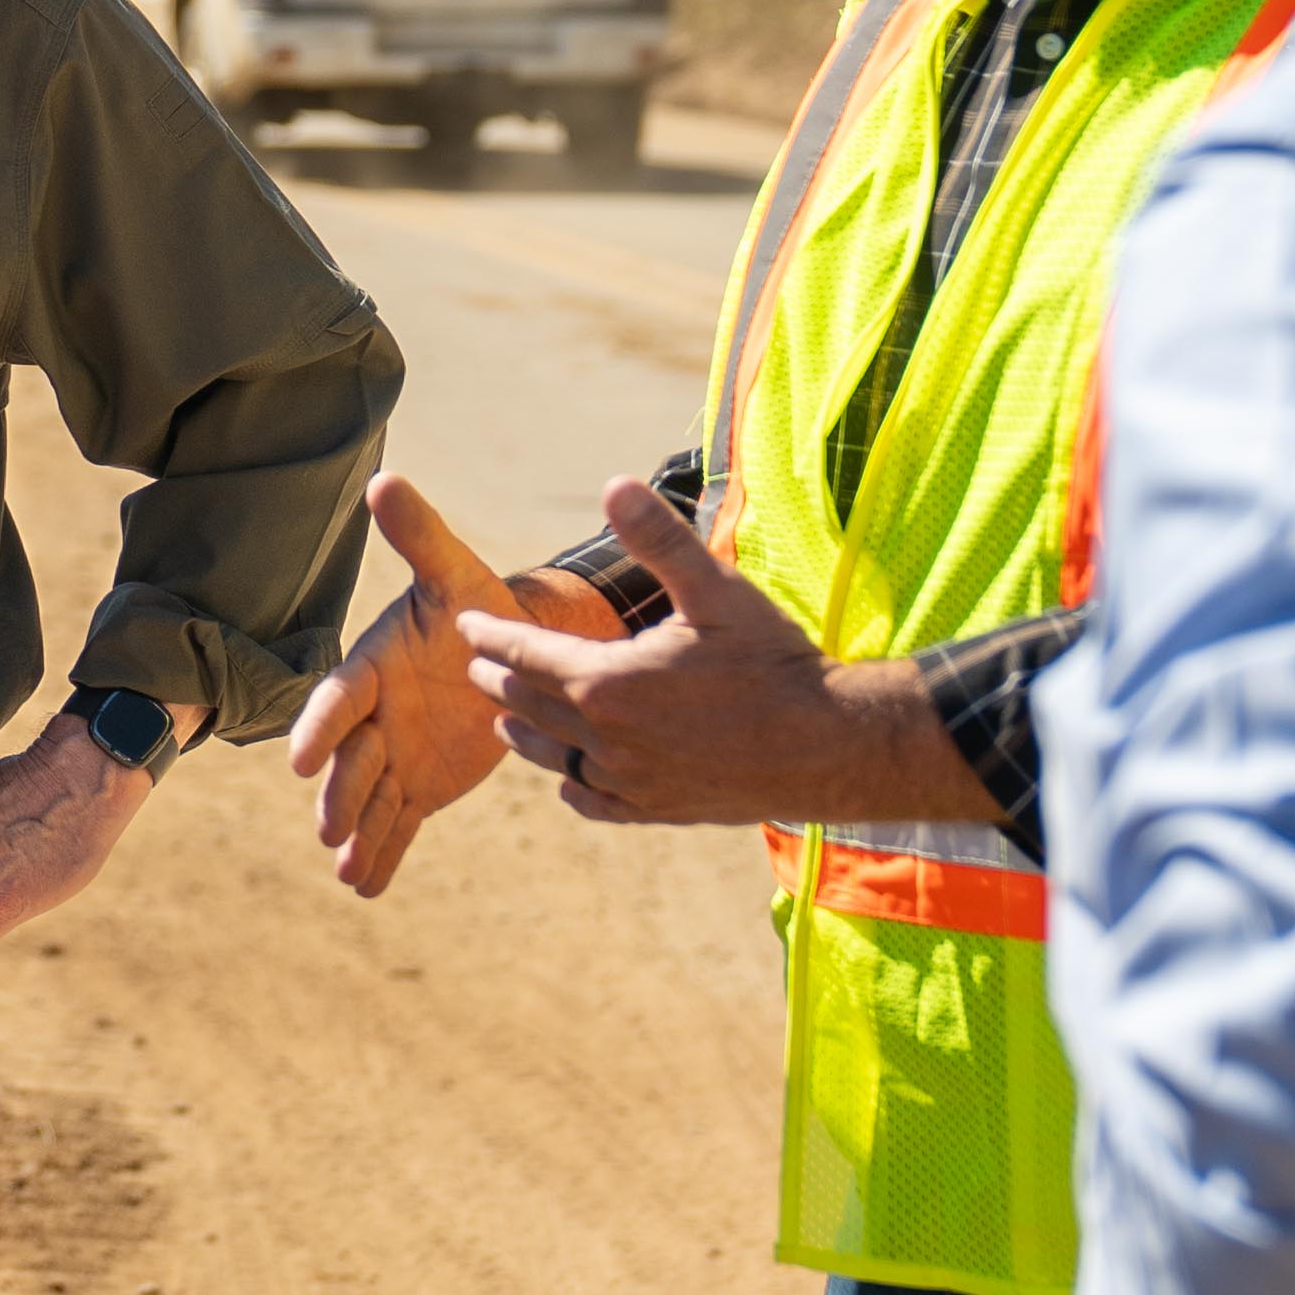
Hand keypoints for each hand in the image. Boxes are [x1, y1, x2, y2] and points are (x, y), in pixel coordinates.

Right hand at [286, 474, 602, 895]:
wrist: (508, 653)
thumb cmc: (478, 605)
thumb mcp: (454, 573)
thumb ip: (420, 536)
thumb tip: (385, 480)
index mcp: (373, 666)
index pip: (340, 698)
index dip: (321, 728)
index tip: (301, 760)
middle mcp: (374, 717)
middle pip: (350, 759)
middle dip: (340, 794)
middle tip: (329, 827)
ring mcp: (392, 756)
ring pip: (370, 799)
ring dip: (357, 833)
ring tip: (346, 870)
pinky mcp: (417, 786)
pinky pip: (397, 823)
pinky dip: (383, 853)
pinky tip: (368, 886)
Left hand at [454, 478, 992, 825]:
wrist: (829, 746)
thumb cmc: (772, 662)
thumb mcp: (716, 589)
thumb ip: (659, 539)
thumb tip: (613, 484)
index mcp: (607, 682)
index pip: (526, 655)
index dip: (492, 638)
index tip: (465, 626)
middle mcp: (607, 737)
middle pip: (531, 706)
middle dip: (500, 682)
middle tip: (477, 667)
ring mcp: (631, 780)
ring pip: (556, 757)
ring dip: (525, 734)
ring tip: (505, 721)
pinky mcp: (659, 810)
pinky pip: (596, 801)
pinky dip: (574, 785)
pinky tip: (571, 778)